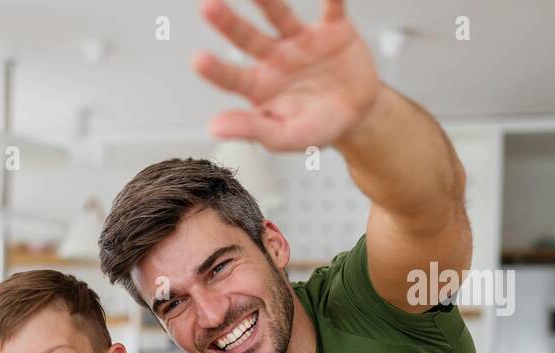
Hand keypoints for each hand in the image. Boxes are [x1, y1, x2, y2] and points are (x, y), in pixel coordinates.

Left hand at [194, 0, 380, 149]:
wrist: (357, 115)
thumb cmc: (317, 127)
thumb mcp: (285, 136)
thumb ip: (252, 130)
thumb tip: (214, 128)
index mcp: (259, 86)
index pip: (232, 77)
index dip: (216, 69)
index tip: (198, 60)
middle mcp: (275, 58)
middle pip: (247, 38)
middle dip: (228, 23)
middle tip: (208, 7)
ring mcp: (301, 41)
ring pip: (280, 16)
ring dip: (267, 0)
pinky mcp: (332, 29)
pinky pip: (331, 7)